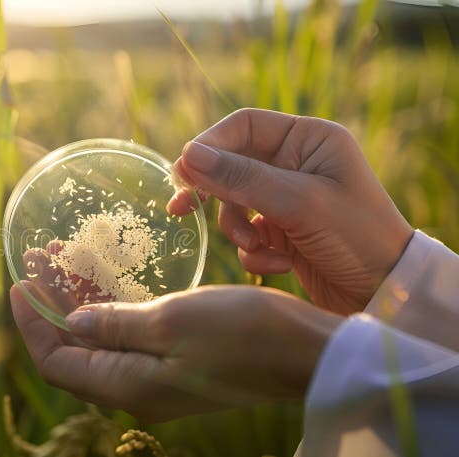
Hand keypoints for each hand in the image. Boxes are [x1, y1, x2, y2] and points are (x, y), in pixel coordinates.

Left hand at [10, 283, 342, 421]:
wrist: (307, 350)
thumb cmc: (243, 333)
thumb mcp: (171, 321)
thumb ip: (115, 325)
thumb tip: (73, 322)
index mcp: (129, 385)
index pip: (57, 361)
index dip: (32, 324)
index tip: (19, 281)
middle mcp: (137, 387)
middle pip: (75, 349)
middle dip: (53, 304)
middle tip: (41, 260)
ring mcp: (159, 377)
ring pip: (102, 339)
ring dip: (82, 301)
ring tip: (67, 258)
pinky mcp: (178, 362)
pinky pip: (130, 336)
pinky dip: (113, 307)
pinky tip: (108, 278)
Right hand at [167, 109, 412, 313]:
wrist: (386, 294)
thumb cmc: (355, 237)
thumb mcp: (297, 203)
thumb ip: (240, 178)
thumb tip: (187, 156)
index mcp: (309, 139)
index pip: (245, 126)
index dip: (210, 145)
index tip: (183, 171)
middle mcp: (297, 163)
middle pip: (233, 165)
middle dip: (215, 193)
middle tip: (181, 208)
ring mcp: (289, 197)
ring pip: (236, 203)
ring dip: (238, 230)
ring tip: (257, 247)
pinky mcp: (284, 231)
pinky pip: (249, 234)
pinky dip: (256, 252)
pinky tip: (279, 264)